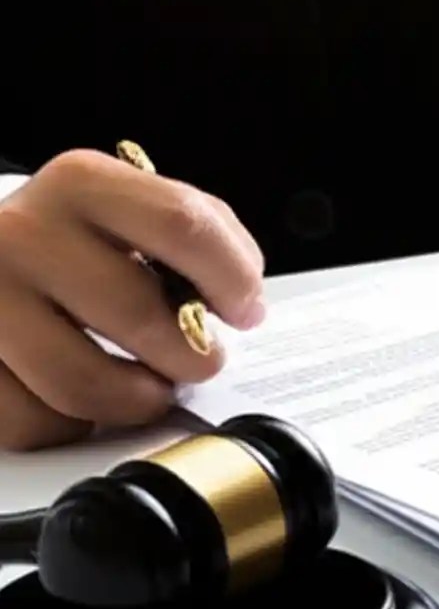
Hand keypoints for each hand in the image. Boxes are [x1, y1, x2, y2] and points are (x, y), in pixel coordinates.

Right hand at [0, 150, 264, 449]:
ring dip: (138, 399)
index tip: (247, 310)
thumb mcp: (142, 213)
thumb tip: (242, 304)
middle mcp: (21, 234)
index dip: (232, 278)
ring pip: (83, 384)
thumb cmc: (86, 242)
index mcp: (81, 185)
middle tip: (200, 360)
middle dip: (191, 355)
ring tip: (151, 385)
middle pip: (137, 315)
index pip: (182, 224)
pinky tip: (85, 395)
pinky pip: (35, 421)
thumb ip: (203, 240)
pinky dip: (75, 424)